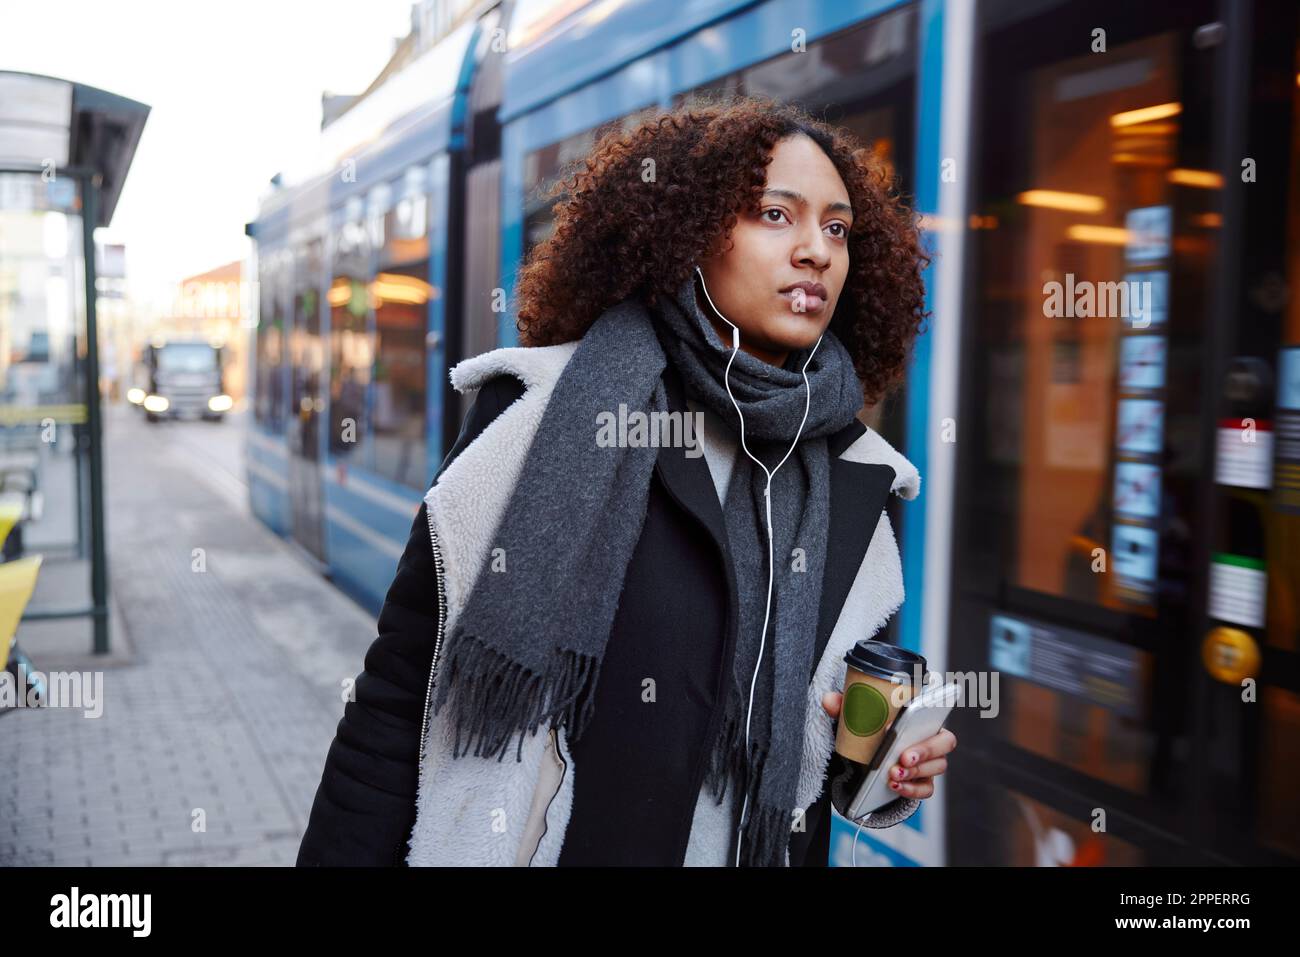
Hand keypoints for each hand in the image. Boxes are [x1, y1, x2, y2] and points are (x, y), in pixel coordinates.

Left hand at [820, 691, 956, 799]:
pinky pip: (926, 789)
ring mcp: (930, 762)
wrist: (867, 757)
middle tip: (902, 757)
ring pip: (937, 767)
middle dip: (924, 750)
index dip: (921, 716)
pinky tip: (894, 787)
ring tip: (892, 774)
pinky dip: (911, 789)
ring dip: (916, 772)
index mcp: (920, 716)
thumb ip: (843, 705)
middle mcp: (931, 738)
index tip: (893, 725)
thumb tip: (829, 699)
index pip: (933, 711)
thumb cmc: (870, 731)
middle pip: (944, 742)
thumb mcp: (856, 716)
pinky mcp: (924, 782)